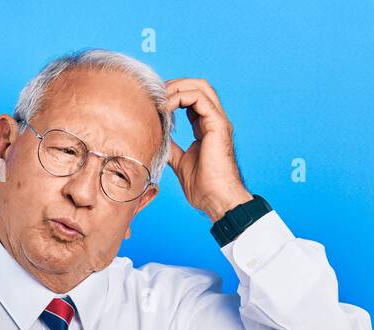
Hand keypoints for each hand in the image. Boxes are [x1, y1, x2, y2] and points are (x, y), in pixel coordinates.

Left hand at [163, 77, 253, 220]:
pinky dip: (180, 98)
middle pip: (198, 86)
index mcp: (207, 127)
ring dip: (176, 87)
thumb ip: (172, 148)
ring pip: (200, 86)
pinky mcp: (218, 124)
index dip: (174, 95)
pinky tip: (166, 108)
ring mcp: (218, 121)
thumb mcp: (181, 162)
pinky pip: (198, 98)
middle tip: (156, 94)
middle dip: (175, 85)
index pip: (192, 99)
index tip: (155, 102)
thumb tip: (158, 139)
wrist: (216, 199)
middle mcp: (215, 120)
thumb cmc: (203, 187)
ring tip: (159, 99)